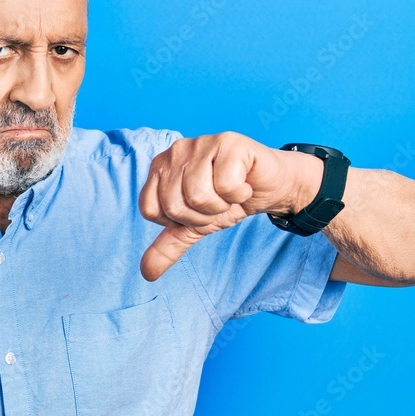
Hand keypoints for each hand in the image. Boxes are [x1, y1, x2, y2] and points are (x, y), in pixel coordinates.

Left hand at [138, 132, 321, 281]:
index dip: (178, 221)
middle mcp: (175, 151)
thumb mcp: (194, 227)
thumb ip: (168, 246)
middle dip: (201, 216)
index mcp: (159, 168)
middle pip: (174, 205)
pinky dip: (239, 194)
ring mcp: (201, 143)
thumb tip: (146, 273)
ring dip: (220, 205)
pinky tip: (244, 183)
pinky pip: (225, 184)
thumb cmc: (227, 201)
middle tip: (217, 202)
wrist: (268, 189)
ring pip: (198, 196)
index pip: (151, 210)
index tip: (196, 210)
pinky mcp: (228, 142)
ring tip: (229, 193)